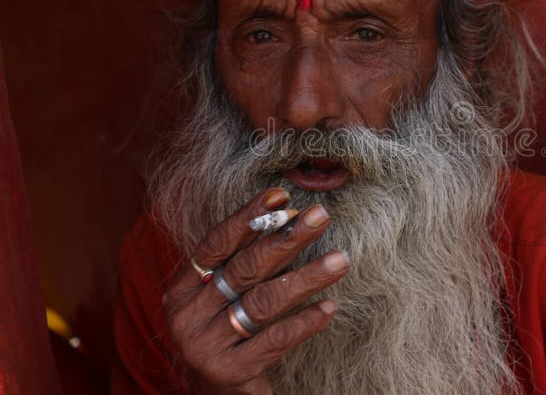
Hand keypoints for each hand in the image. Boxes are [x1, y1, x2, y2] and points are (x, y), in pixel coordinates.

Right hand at [161, 187, 348, 393]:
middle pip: (245, 269)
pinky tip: (329, 307)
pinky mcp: (229, 374)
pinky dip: (304, 322)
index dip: (248, 218)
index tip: (281, 195)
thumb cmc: (227, 337)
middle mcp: (187, 317)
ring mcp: (205, 347)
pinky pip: (275, 340)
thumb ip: (243, 266)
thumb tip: (287, 214)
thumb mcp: (223, 300)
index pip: (215, 245)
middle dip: (287, 238)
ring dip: (306, 277)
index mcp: (181, 291)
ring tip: (340, 260)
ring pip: (263, 302)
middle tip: (321, 216)